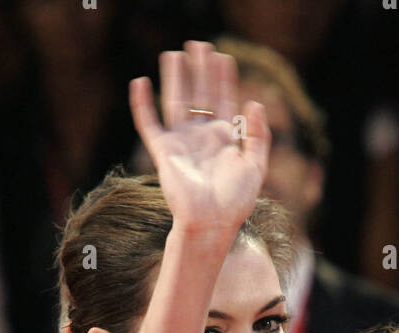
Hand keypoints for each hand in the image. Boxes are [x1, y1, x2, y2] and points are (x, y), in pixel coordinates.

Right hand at [129, 40, 269, 235]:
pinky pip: (148, 123)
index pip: (223, 100)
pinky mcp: (163, 151)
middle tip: (198, 45)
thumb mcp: (256, 165)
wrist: (211, 222)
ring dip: (174, 78)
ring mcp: (181, 143)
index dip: (223, 78)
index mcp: (224, 139)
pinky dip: (142, 103)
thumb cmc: (235, 201)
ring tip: (173, 54)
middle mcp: (201, 137)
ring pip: (175, 102)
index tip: (223, 56)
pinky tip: (139, 82)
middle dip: (199, 70)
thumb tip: (255, 102)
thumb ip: (259, 134)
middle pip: (199, 95)